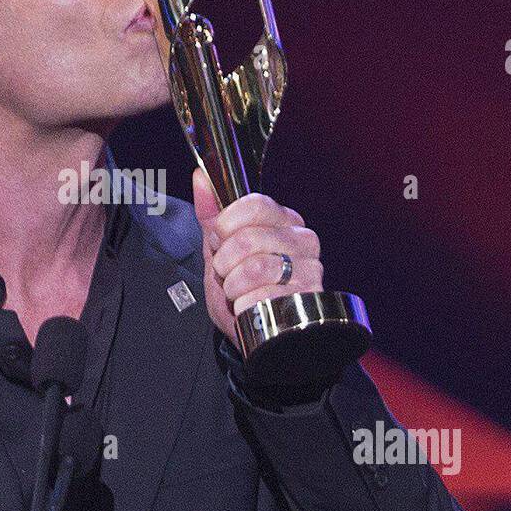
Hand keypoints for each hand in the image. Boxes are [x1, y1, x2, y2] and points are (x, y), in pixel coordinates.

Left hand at [191, 167, 323, 345]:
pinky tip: (251, 308)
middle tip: (228, 273)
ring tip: (238, 291)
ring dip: (233, 285)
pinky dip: (245, 306)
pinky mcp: (308, 299)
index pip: (256, 204)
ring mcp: (309, 270)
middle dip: (224, 262)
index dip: (227, 224)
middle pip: (249, 237)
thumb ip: (211, 213)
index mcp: (283, 220)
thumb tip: (201, 176)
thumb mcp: (219, 249)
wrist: (255, 334)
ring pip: (255, 267)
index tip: (220, 240)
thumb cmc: (240, 289)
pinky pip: (263, 296)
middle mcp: (303, 240)